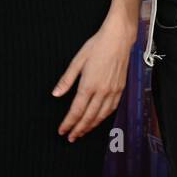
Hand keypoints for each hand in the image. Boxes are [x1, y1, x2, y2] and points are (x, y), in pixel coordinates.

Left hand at [52, 20, 134, 142]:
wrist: (118, 39)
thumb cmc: (97, 46)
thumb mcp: (77, 61)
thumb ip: (66, 80)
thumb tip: (56, 94)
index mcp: (89, 85)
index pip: (76, 110)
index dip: (68, 123)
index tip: (62, 130)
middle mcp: (102, 91)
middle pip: (88, 117)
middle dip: (78, 129)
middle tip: (70, 137)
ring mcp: (112, 92)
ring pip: (101, 116)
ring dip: (90, 127)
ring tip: (82, 132)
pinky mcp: (120, 90)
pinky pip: (111, 109)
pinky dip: (103, 118)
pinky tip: (98, 120)